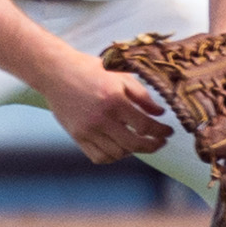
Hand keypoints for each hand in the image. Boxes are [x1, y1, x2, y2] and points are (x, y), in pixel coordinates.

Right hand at [34, 50, 172, 163]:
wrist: (56, 72)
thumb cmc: (90, 70)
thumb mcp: (120, 76)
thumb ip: (142, 95)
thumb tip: (160, 114)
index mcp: (115, 100)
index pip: (145, 125)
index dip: (161, 132)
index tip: (169, 132)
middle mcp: (101, 118)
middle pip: (134, 144)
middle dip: (152, 146)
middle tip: (160, 142)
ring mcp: (88, 130)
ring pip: (117, 154)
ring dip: (132, 151)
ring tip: (138, 141)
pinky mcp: (77, 136)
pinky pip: (99, 157)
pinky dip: (112, 156)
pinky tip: (119, 147)